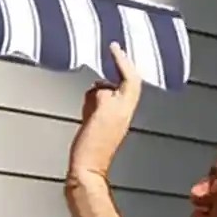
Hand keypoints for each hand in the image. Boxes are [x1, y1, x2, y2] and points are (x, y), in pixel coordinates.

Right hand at [67, 42, 141, 180]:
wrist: (86, 169)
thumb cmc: (92, 147)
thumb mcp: (100, 114)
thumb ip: (103, 96)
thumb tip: (101, 87)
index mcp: (124, 108)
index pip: (130, 78)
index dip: (123, 61)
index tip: (114, 47)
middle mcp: (121, 112)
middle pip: (126, 84)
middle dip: (117, 68)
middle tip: (108, 55)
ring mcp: (112, 120)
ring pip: (113, 93)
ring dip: (105, 82)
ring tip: (94, 76)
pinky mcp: (101, 126)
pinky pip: (102, 103)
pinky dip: (96, 95)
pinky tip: (87, 98)